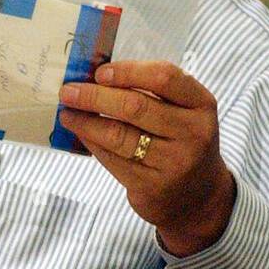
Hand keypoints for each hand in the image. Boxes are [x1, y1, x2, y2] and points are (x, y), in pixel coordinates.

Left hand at [58, 61, 234, 256]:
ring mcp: (174, 162)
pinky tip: (80, 133)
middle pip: (135, 106)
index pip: (164, 78)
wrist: (198, 196)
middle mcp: (193, 133)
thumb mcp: (182, 113)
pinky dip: (92, 143)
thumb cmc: (181, 141)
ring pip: (119, 136)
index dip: (127, 72)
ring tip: (67, 114)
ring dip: (86, 122)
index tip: (98, 72)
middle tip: (68, 92)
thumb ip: (150, 93)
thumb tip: (95, 78)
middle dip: (94, 97)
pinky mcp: (153, 186)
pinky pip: (113, 160)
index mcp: (201, 104)